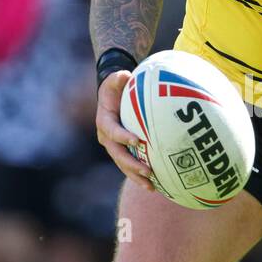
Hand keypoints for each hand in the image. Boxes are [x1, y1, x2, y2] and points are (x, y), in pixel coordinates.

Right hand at [95, 70, 156, 190]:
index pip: (112, 131)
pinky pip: (131, 166)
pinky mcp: (123, 152)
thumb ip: (119, 78)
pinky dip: (141, 176)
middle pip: (118, 155)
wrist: (112, 97)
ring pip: (124, 165)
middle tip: (147, 171)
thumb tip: (125, 75)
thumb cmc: (116, 86)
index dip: (122, 136)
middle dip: (131, 165)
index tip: (137, 141)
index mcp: (104, 121)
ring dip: (137, 176)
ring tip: (152, 186)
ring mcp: (114, 147)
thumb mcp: (116, 79)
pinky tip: (157, 185)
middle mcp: (107, 137)